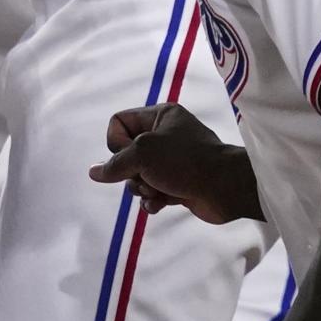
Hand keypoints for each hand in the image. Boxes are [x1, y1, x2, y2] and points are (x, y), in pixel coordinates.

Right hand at [88, 103, 258, 224]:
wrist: (226, 188)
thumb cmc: (184, 161)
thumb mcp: (143, 154)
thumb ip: (115, 163)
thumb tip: (93, 172)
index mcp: (160, 116)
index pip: (119, 123)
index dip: (116, 142)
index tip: (128, 155)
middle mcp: (165, 137)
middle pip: (126, 153)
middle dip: (131, 172)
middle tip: (145, 177)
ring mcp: (172, 162)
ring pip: (138, 175)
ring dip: (141, 187)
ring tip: (156, 191)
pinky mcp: (178, 184)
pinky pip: (152, 191)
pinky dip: (153, 199)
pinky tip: (159, 204)